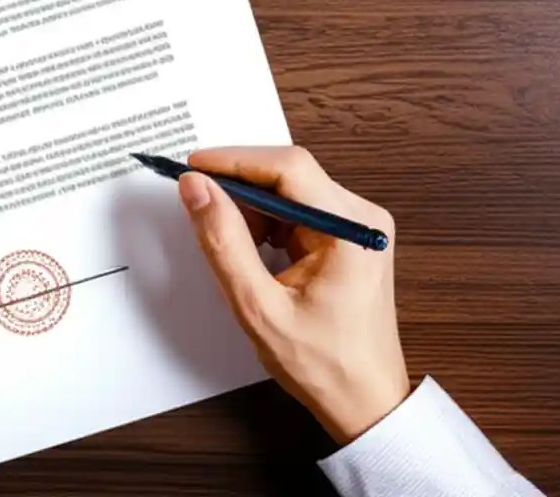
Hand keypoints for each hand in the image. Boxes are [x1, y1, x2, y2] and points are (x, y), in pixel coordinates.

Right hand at [177, 146, 407, 443]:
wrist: (365, 400)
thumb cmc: (324, 364)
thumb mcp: (258, 305)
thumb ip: (223, 242)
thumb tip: (196, 189)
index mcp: (351, 229)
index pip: (288, 167)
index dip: (234, 160)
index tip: (193, 166)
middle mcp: (362, 218)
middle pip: (289, 174)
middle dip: (239, 187)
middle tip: (200, 206)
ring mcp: (357, 226)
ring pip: (290, 191)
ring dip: (252, 208)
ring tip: (233, 248)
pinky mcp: (347, 237)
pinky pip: (298, 211)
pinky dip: (267, 223)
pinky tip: (253, 252)